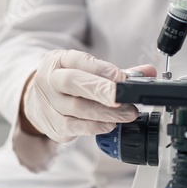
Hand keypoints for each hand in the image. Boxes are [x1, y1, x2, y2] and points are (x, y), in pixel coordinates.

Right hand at [19, 49, 154, 142]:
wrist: (37, 99)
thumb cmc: (69, 81)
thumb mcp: (87, 69)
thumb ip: (118, 72)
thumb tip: (149, 72)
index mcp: (60, 60)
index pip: (79, 61)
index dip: (101, 69)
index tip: (121, 77)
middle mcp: (50, 80)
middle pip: (73, 83)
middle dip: (99, 90)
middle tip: (122, 98)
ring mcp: (48, 103)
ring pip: (75, 109)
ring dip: (104, 114)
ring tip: (127, 114)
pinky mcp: (52, 124)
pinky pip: (73, 127)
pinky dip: (93, 128)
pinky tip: (109, 126)